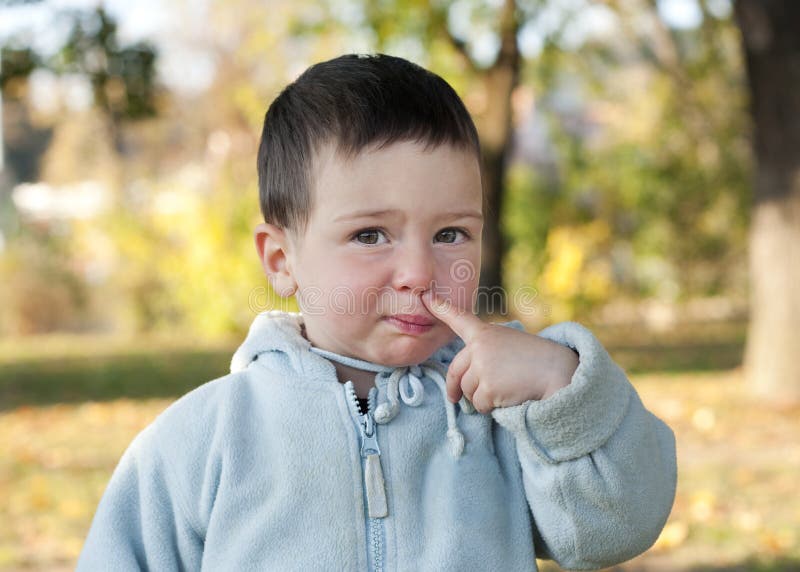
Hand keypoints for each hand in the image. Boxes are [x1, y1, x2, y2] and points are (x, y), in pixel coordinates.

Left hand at [422, 291, 578, 412]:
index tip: (425, 297)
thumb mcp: (509, 345)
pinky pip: (480, 404)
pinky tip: (509, 397)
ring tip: (506, 390)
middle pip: (455, 372)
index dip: (440, 308)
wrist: (559, 372)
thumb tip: (465, 385)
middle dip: (453, 388)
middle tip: (454, 398)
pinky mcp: (488, 386)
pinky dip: (491, 408)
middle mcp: (479, 347)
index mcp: (485, 333)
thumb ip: (485, 354)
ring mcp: (482, 366)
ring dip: (481, 398)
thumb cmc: (536, 361)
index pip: (458, 318)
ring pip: (468, 392)